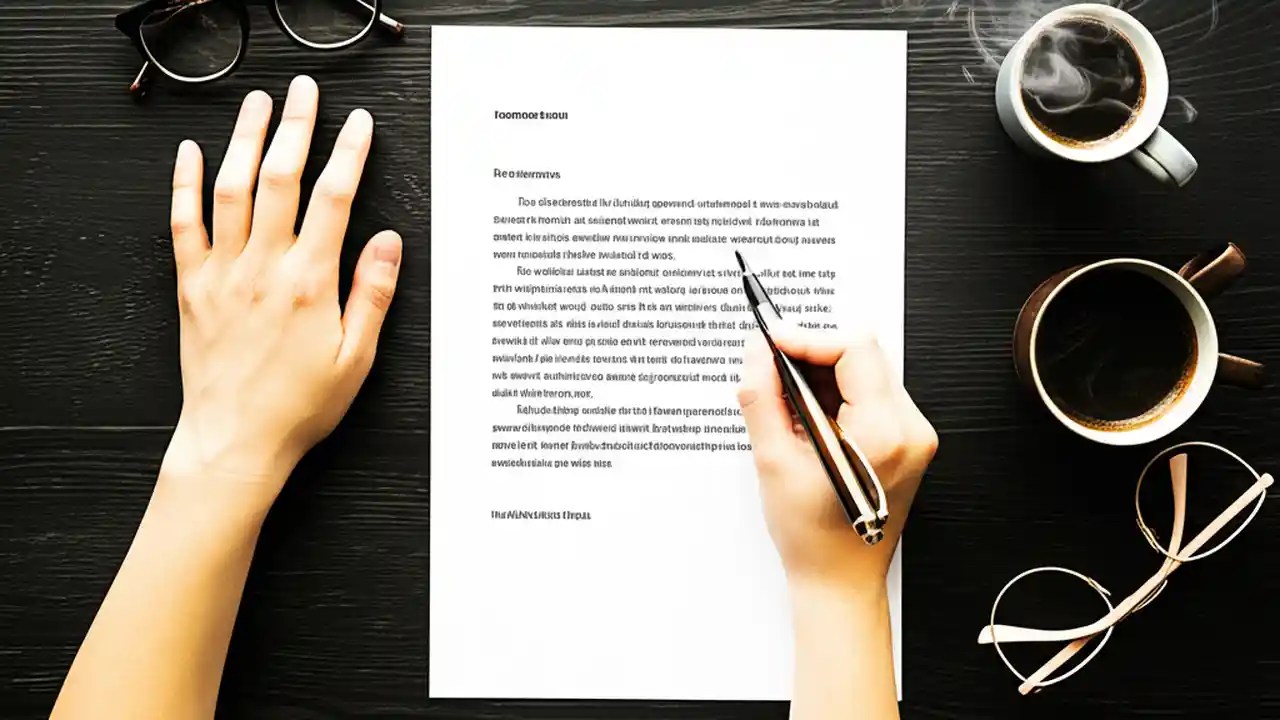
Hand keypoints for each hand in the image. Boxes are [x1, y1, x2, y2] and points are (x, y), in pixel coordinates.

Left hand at [160, 76, 400, 511]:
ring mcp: (223, 273)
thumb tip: (388, 241)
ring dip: (245, 139)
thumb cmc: (299, 406)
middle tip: (305, 92)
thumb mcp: (357, 357)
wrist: (236, 441)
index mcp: (310, 282)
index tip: (359, 124)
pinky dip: (187, 184)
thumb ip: (373, 293)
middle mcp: (263, 267)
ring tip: (257, 104)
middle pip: (280, 178)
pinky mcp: (192, 286)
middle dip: (296, 127)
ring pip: (232, 189)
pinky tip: (193, 154)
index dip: (349, 153)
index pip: (334, 199)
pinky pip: (184, 223)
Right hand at [737, 325, 936, 590]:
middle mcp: (910, 429)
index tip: (772, 342)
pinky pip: (872, 395)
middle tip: (771, 369)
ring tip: (786, 403)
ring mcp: (914, 435)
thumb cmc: (814, 538)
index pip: (854, 349)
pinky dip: (837, 395)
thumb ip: (763, 397)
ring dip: (822, 375)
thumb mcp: (774, 461)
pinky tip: (809, 419)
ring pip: (866, 372)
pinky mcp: (908, 441)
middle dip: (812, 355)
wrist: (840, 581)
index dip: (807, 338)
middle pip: (863, 356)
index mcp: (883, 433)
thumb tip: (756, 352)